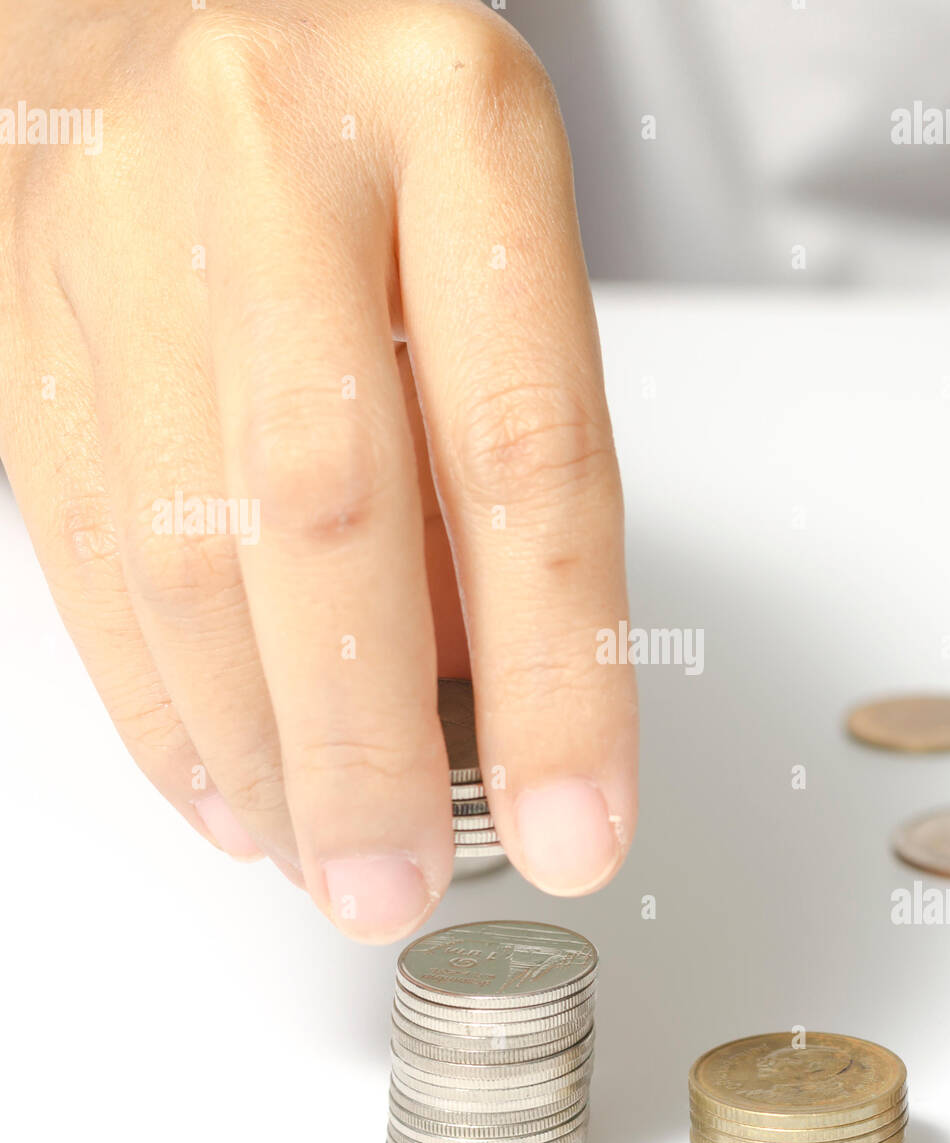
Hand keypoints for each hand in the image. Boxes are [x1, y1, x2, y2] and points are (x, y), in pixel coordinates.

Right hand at [0, 0, 636, 940]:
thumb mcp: (494, 247)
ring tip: (322, 850)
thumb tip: (482, 700)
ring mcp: (120, 219)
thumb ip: (492, 459)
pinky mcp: (18, 296)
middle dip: (367, 747)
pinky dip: (159, 693)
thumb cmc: (381, 139)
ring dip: (260, 745)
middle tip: (400, 888)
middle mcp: (282, 159)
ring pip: (187, 548)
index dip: (553, 677)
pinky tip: (222, 781)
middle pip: (327, 515)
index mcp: (458, 128)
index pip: (526, 457)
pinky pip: (83, 537)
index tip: (575, 827)